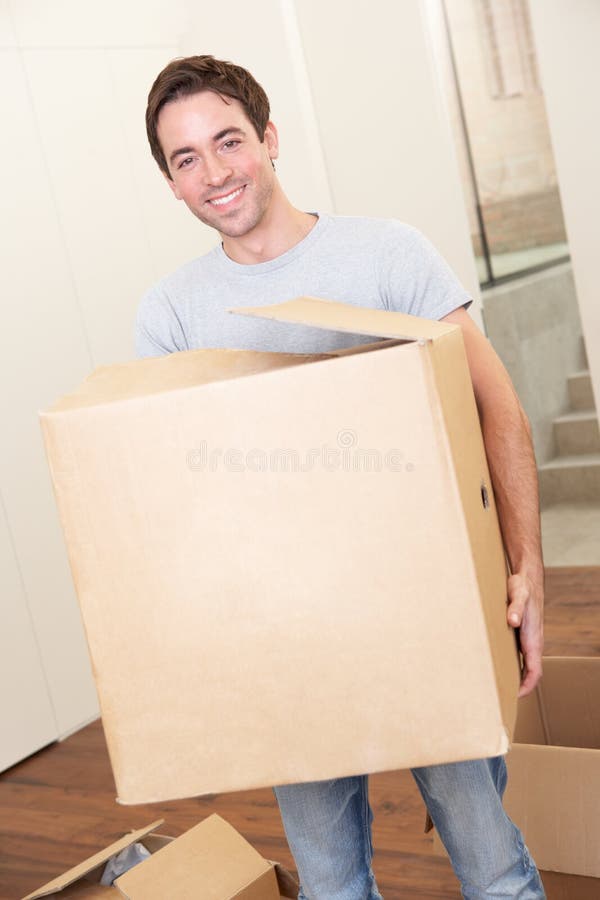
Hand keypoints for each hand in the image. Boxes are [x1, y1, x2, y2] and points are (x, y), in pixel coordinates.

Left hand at [506, 572, 543, 696]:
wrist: (526, 579)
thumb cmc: (523, 588)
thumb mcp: (518, 596)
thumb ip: (515, 608)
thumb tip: (512, 621)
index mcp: (533, 640)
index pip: (535, 672)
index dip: (526, 686)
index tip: (514, 696)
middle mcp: (532, 642)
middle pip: (529, 672)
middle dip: (519, 686)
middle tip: (501, 696)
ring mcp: (527, 639)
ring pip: (524, 664)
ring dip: (515, 676)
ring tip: (497, 685)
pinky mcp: (520, 633)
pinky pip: (518, 654)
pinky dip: (510, 663)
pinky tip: (495, 663)